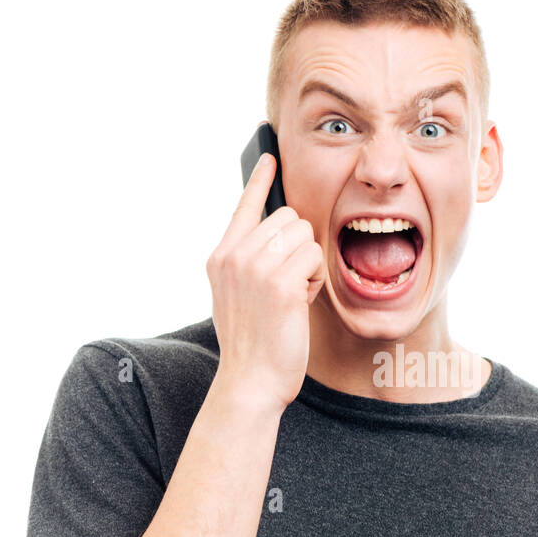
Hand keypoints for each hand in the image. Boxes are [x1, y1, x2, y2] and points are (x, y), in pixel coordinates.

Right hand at [205, 152, 325, 413]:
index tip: (270, 155)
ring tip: (293, 296)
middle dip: (299, 247)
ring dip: (309, 265)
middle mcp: (234, 256)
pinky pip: (315, 258)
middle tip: (289, 284)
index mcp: (222, 257)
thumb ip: (250, 262)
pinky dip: (315, 281)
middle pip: (289, 218)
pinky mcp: (280, 284)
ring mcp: (255, 268)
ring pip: (305, 235)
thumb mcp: (239, 294)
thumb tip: (280, 232)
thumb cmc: (254, 343)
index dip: (261, 180)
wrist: (250, 381)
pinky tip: (300, 304)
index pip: (245, 207)